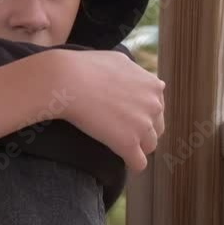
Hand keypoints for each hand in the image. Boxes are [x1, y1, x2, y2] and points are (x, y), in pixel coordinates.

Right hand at [55, 49, 165, 172]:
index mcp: (153, 86)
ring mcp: (142, 125)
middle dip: (141, 131)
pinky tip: (122, 162)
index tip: (125, 116)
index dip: (140, 113)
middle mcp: (153, 105)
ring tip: (119, 147)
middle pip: (156, 128)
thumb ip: (134, 72)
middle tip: (120, 131)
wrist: (66, 80)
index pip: (157, 107)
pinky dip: (131, 164)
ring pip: (149, 146)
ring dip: (136, 147)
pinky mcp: (128, 143)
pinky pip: (139, 163)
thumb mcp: (118, 60)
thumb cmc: (85, 67)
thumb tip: (138, 77)